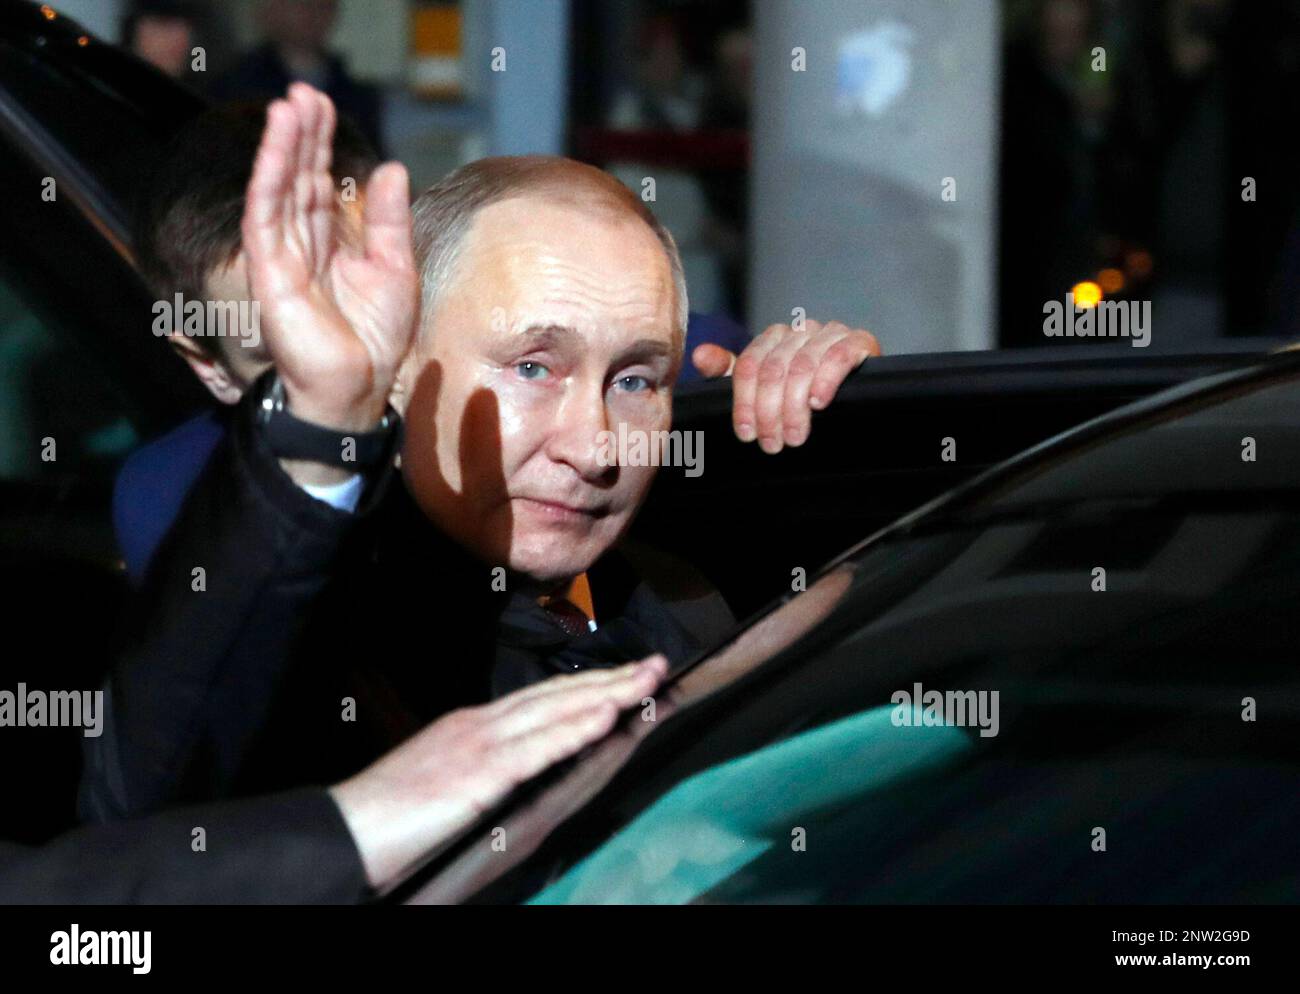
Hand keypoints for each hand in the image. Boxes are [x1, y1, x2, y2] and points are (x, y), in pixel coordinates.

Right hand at [242, 83, 416, 436]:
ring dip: (281, 150)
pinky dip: (268, 187)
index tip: (325, 104)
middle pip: (299, 178)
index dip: (322, 143)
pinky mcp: (270, 276)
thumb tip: (391, 167)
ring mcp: (283, 258)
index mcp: (331, 242)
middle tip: (304, 91)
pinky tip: (273, 156)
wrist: (361, 387)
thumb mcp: (395, 267)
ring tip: (287, 108)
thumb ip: (389, 220)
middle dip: (301, 135)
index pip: (322, 182)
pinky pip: (264, 222)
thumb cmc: (376, 337)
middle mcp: (303, 244)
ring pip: (279, 192)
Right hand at [328, 655, 668, 893]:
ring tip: (649, 681)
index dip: (588, 684)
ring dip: (609, 693)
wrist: (347, 831)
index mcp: (473, 727)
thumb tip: (517, 767)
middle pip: (559, 694)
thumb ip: (483, 769)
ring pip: (557, 711)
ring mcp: (481, 746)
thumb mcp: (444, 780)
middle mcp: (481, 725)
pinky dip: (577, 730)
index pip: (543, 698)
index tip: (625, 676)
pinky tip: (608, 717)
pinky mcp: (480, 774)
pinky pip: (539, 748)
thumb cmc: (388, 815)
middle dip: (612, 678)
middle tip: (657, 665)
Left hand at [692, 319, 880, 453]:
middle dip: (770, 411)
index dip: (744, 402)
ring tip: (794, 437)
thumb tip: (701, 355)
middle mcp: (800, 330)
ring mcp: (830, 333)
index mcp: (773, 338)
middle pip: (774, 368)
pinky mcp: (859, 341)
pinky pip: (839, 355)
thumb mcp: (760, 389)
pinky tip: (819, 403)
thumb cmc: (801, 397)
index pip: (749, 365)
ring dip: (795, 406)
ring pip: (802, 365)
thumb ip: (728, 373)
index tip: (746, 434)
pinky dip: (826, 379)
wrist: (855, 401)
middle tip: (772, 444)